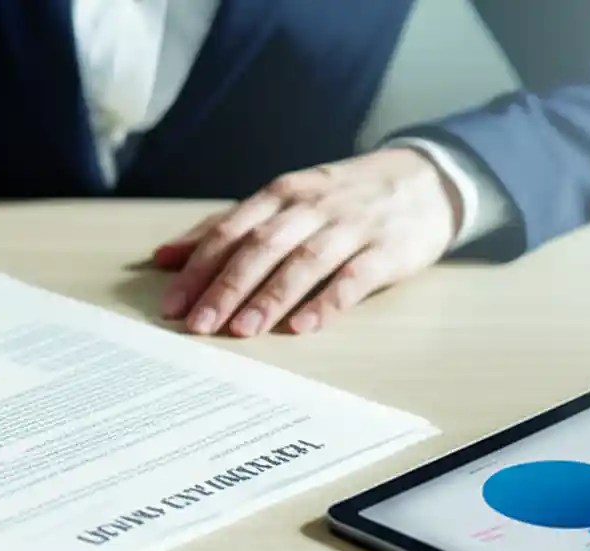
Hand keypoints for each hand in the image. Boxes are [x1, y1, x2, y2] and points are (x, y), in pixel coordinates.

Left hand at [153, 148, 461, 335]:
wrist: (426, 179)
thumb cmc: (342, 198)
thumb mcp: (284, 201)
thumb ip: (227, 228)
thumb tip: (164, 257)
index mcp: (281, 194)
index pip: (231, 231)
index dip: (199, 268)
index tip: (173, 305)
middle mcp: (312, 206)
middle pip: (261, 246)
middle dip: (227, 287)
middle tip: (198, 325)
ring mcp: (351, 227)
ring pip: (304, 261)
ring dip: (270, 297)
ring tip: (242, 331)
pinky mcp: (387, 250)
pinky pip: (353, 277)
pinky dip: (328, 302)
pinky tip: (304, 327)